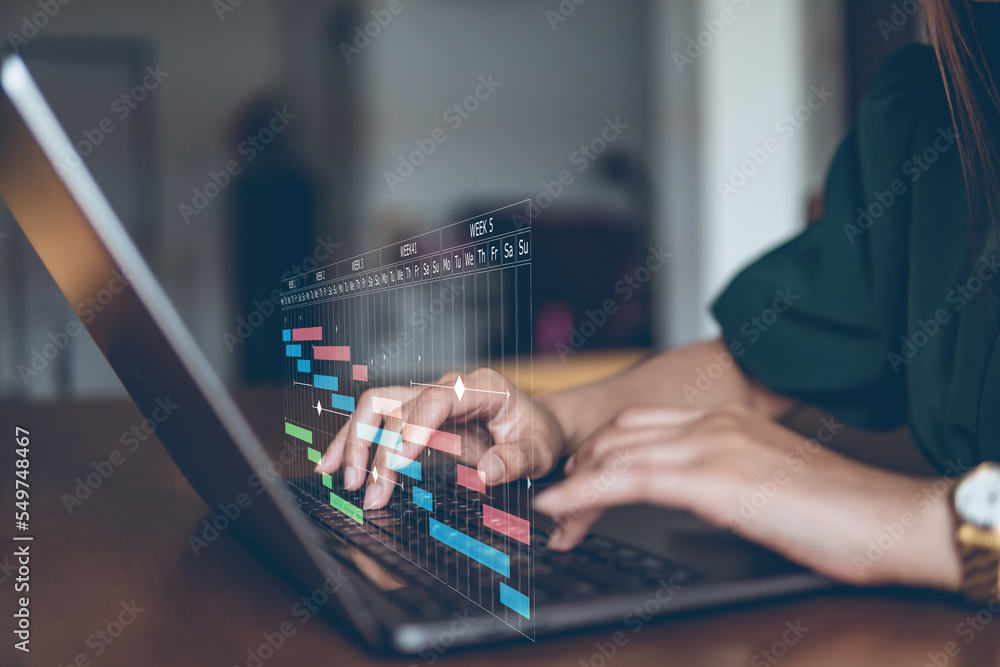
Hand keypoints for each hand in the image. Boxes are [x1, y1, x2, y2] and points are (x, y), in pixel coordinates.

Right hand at [316, 368, 565, 509]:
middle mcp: (448, 386)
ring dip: (354, 441)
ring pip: (376, 406)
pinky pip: (377, 421)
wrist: (537, 426)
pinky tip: (333, 465)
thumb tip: (486, 473)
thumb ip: (517, 460)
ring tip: (343, 480)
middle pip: (397, 402)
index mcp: (481, 386)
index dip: (414, 426)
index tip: (399, 460)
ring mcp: (428, 399)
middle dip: (376, 446)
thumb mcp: (540, 450)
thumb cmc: (538, 435)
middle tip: (370, 490)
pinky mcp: (415, 416)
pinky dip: (354, 442)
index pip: (438, 397)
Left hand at [534, 404, 961, 589]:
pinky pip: (630, 481)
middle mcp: (713, 423)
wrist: (890, 518)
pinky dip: (585, 494)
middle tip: (559, 501)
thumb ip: (729, 476)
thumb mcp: (771, 481)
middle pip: (619, 436)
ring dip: (574, 485)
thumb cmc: (841, 511)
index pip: (641, 425)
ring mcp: (712, 446)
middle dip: (581, 467)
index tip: (580, 477)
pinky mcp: (713, 480)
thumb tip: (701, 495)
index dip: (602, 451)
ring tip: (550, 511)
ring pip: (616, 455)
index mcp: (726, 419)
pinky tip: (560, 509)